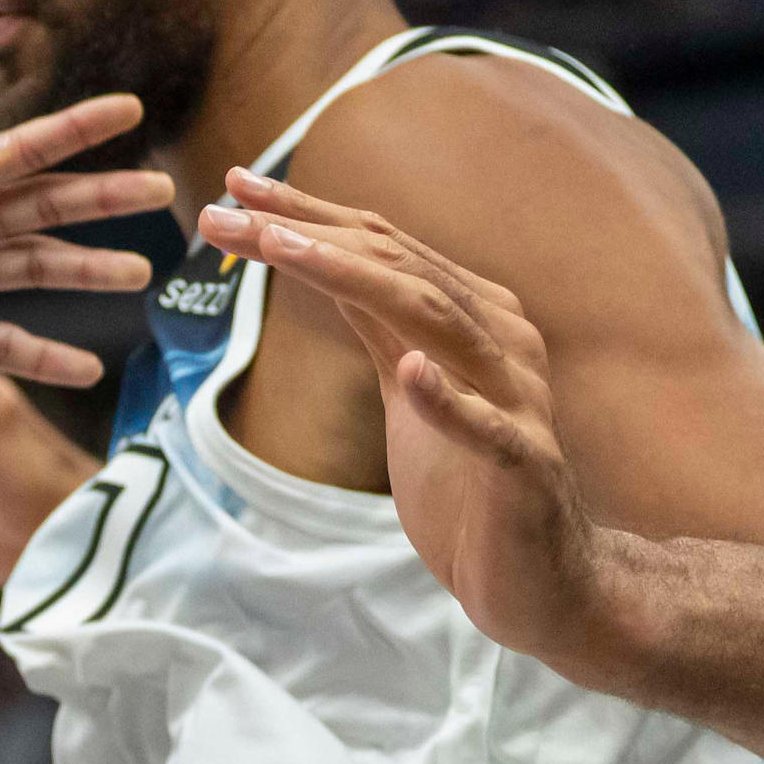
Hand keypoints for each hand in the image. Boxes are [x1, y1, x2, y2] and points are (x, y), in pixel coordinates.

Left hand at [0, 95, 166, 382]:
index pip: (26, 150)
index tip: (129, 106)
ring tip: (140, 273)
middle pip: (49, 209)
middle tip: (165, 190)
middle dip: (105, 199)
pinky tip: (88, 367)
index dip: (77, 129)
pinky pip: (3, 347)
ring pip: (39, 273)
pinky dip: (44, 356)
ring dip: (89, 271)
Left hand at [202, 174, 608, 677]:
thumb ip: (379, 325)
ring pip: (436, 322)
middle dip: (307, 233)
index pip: (382, 246)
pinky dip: (448, 398)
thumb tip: (322, 260)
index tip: (234, 185)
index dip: (308, 212)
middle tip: (227, 213)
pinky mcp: (527, 466)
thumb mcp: (407, 386)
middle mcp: (502, 338)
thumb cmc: (466, 480)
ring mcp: (518, 399)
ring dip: (356, 281)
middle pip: (397, 267)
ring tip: (286, 251)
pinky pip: (488, 428)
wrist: (536, 578)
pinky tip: (409, 373)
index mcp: (473, 314)